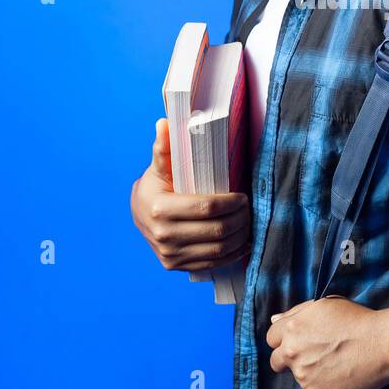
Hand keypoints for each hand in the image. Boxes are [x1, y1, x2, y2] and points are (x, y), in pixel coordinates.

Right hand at [130, 117, 250, 273]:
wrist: (139, 214)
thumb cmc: (156, 186)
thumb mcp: (160, 166)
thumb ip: (164, 147)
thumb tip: (165, 123)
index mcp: (160, 209)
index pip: (206, 208)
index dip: (230, 203)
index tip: (242, 197)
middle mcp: (164, 235)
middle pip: (216, 231)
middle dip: (240, 220)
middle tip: (249, 208)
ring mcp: (170, 254)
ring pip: (217, 250)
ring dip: (240, 237)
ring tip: (248, 223)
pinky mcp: (175, 266)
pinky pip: (211, 263)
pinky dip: (232, 254)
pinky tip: (242, 242)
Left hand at [266, 296, 388, 388]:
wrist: (381, 344)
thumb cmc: (356, 320)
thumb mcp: (324, 304)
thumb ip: (295, 312)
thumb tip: (275, 320)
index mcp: (292, 329)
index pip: (271, 338)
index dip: (285, 338)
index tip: (298, 340)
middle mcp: (293, 353)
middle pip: (275, 361)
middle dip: (288, 358)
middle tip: (310, 355)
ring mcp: (304, 376)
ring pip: (298, 376)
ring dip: (309, 370)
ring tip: (334, 361)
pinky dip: (324, 383)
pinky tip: (341, 372)